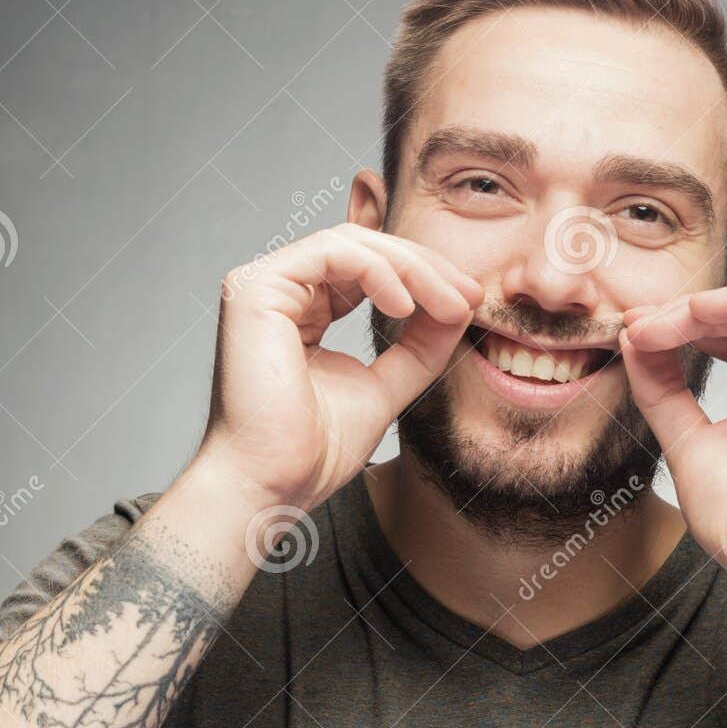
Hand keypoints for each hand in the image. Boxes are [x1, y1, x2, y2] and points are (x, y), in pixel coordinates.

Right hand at [196, 223, 480, 513]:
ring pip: (353, 244)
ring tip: (450, 304)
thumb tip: (460, 305)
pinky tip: (406, 306)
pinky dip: (379, 271)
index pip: (369, 270)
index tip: (470, 303)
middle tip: (470, 296)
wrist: (271, 483)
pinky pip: (333, 252)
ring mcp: (263, 286)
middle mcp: (280, 291)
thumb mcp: (384, 387)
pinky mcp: (256, 288)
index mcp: (302, 311)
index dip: (424, 279)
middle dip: (426, 268)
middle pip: (365, 249)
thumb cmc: (311, 451)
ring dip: (413, 269)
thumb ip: (418, 347)